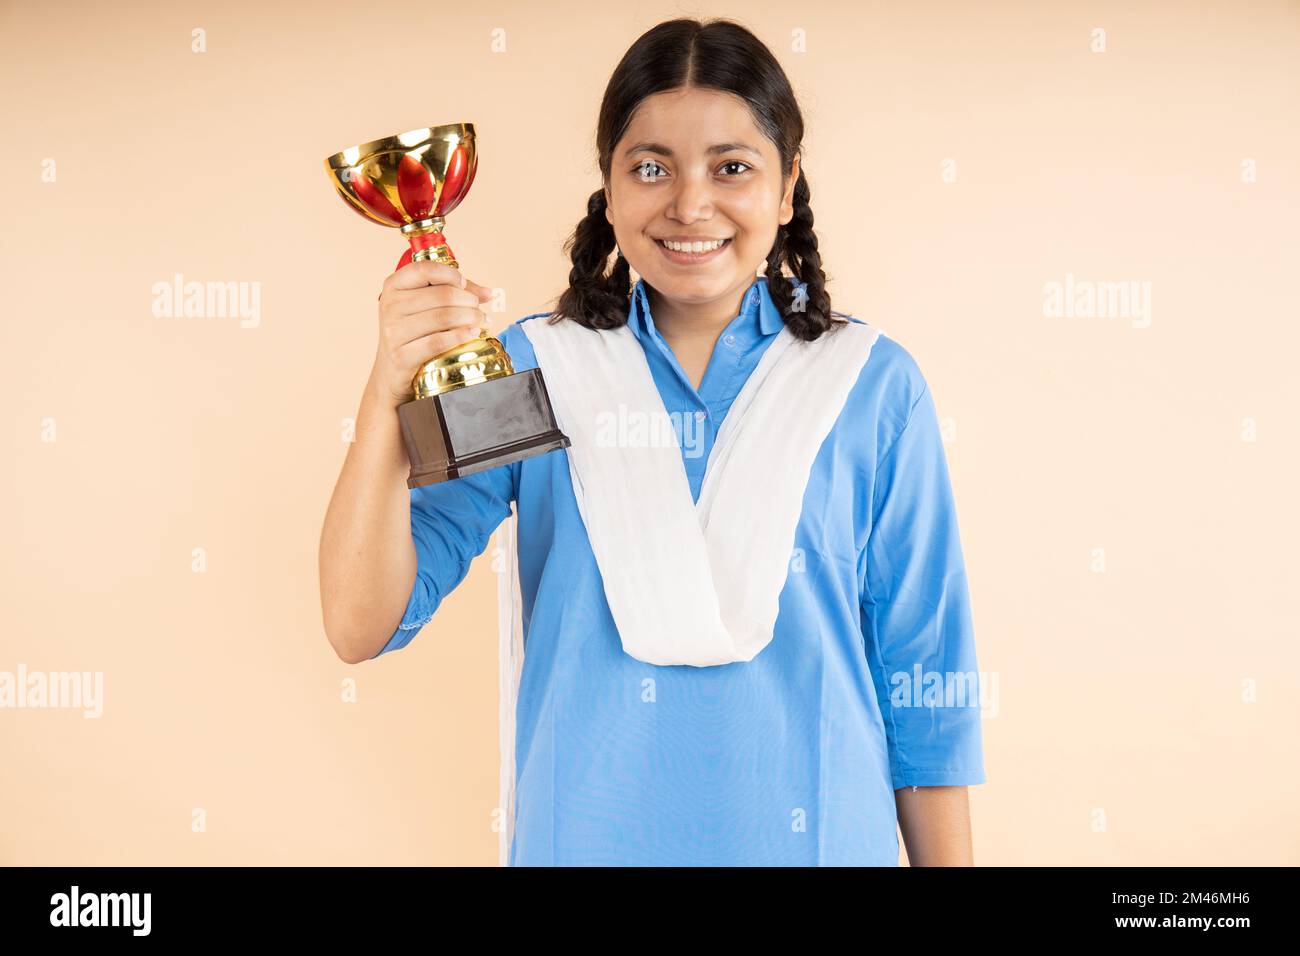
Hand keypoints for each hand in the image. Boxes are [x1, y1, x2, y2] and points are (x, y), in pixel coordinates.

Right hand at [370, 260, 493, 404]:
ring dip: (470, 318)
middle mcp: (390, 305)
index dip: (450, 274)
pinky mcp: (401, 356)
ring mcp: (393, 331)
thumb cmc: (413, 333)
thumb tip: (489, 293)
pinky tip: (473, 334)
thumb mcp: (425, 306)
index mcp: (394, 285)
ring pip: (442, 317)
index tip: (464, 284)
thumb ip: (455, 293)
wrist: (392, 370)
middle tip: (480, 311)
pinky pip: (437, 342)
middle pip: (441, 295)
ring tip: (482, 322)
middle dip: (469, 301)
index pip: (424, 269)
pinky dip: (460, 336)